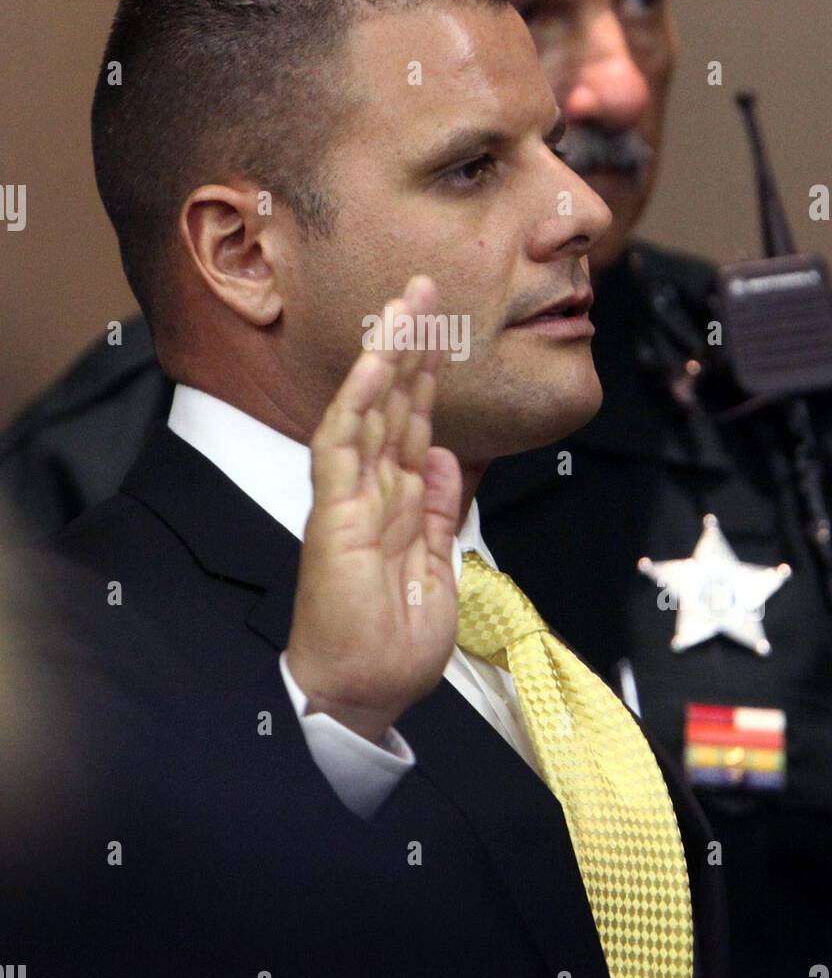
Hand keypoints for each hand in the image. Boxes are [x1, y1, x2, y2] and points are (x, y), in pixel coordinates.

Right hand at [286, 275, 462, 742]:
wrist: (362, 691)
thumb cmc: (393, 638)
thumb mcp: (440, 565)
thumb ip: (441, 507)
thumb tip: (447, 454)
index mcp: (399, 499)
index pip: (415, 422)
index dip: (429, 374)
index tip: (444, 328)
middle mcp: (372, 489)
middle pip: (394, 403)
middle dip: (411, 344)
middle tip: (425, 286)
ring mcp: (350, 497)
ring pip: (367, 411)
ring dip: (386, 355)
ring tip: (404, 304)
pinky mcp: (333, 514)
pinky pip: (342, 448)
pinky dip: (357, 404)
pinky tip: (375, 364)